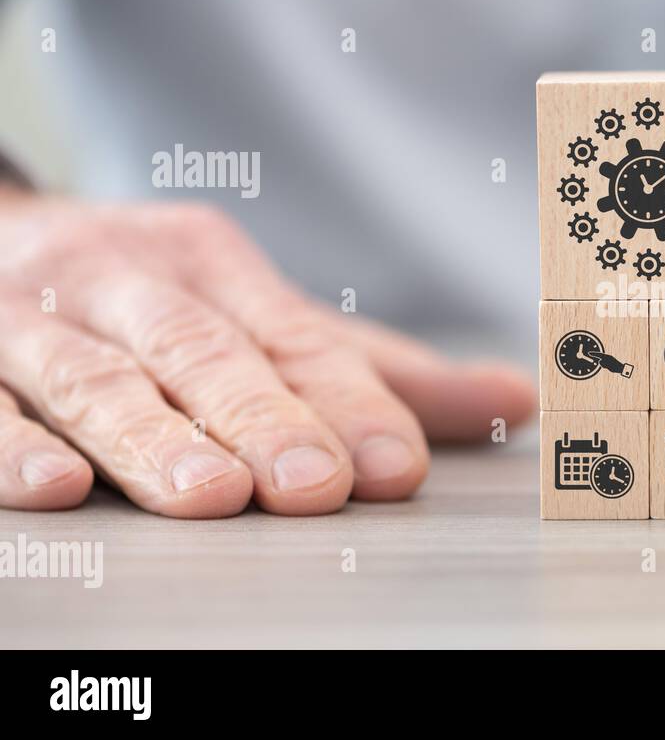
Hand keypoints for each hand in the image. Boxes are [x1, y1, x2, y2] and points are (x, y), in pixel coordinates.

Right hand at [0, 193, 533, 517]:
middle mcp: (131, 282)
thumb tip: (516, 400)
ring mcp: (39, 317)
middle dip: (261, 419)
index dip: (347, 404)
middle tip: (312, 484)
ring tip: (210, 495)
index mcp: (216, 266)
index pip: (295, 340)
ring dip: (152, 436)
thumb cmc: (157, 298)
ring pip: (99, 377)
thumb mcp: (267, 318)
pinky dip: (11, 441)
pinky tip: (53, 486)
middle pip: (204, 354)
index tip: (395, 468)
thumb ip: (379, 371)